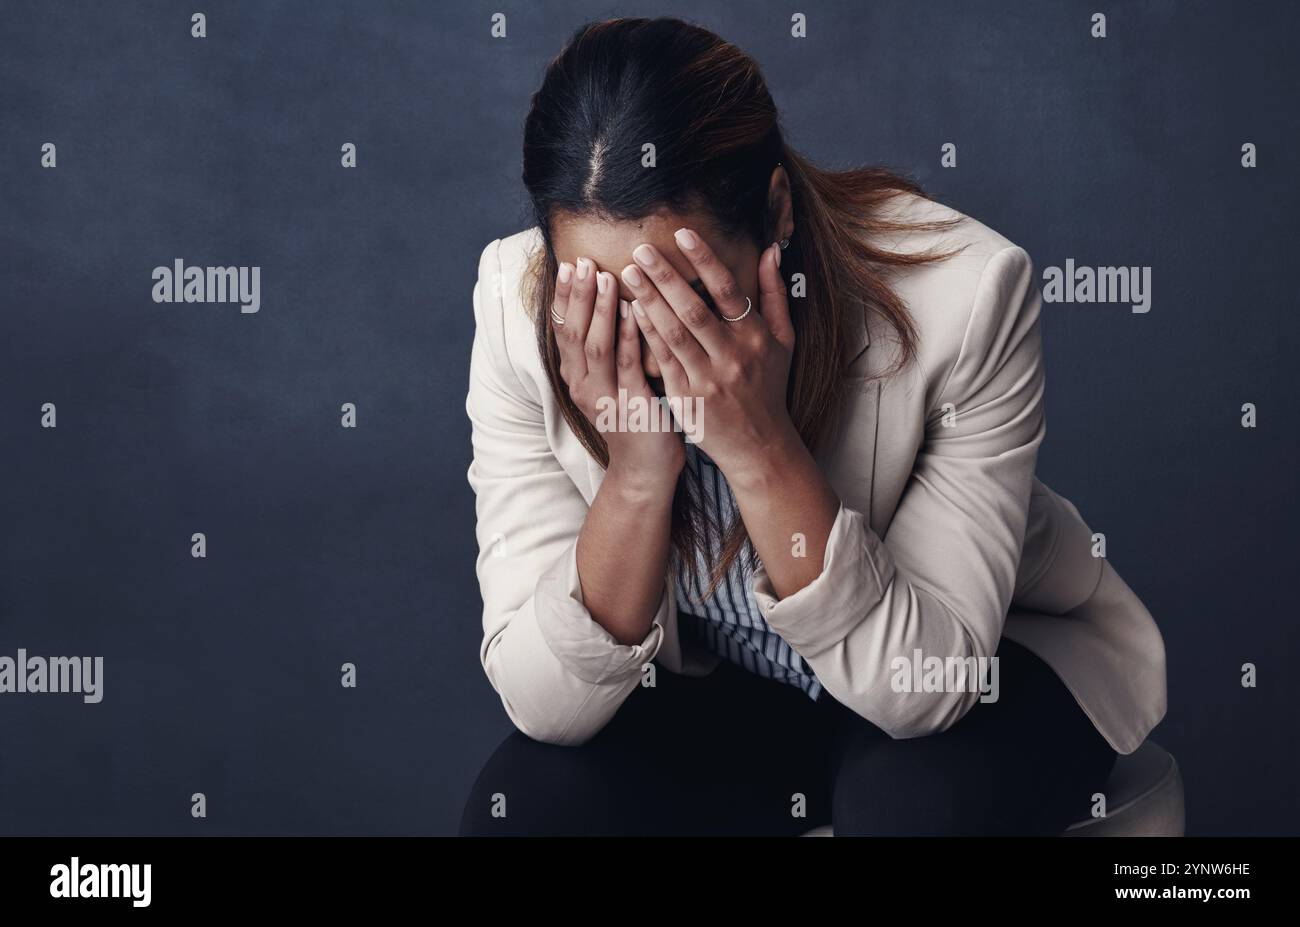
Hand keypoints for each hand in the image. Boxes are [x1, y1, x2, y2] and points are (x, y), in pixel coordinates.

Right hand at [553, 257, 684, 492]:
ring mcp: (604, 397)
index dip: (563, 297)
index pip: (561, 329)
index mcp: (575, 378)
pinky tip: (636, 309)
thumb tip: (609, 304)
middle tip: (583, 261)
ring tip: (607, 276)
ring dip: (601, 308)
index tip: (568, 264)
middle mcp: (582, 386)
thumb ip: (607, 349)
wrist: (645, 471)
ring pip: (596, 345)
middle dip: (577, 295)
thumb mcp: (611, 382)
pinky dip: (630, 334)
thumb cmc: (634, 419)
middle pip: (572, 332)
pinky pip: (627, 364)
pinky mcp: (630, 405)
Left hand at [619, 229, 799, 482]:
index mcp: (755, 337)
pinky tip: (630, 313)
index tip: (681, 234)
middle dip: (665, 277)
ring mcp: (708, 379)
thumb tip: (770, 250)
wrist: (760, 445)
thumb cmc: (769, 386)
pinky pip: (663, 361)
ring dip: (648, 301)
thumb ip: (774, 294)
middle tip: (641, 250)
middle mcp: (731, 357)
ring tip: (628, 275)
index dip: (704, 260)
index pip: (728, 290)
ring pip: (673, 334)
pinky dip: (646, 335)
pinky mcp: (687, 398)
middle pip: (693, 310)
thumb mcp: (783, 341)